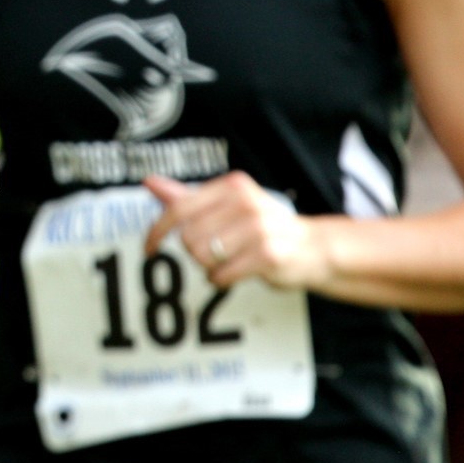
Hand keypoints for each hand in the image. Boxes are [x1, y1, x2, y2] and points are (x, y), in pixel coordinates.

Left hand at [143, 172, 332, 290]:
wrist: (314, 248)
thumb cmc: (262, 227)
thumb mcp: (227, 205)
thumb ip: (187, 197)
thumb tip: (149, 182)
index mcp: (232, 186)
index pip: (179, 209)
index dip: (158, 231)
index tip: (149, 249)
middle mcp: (245, 202)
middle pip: (189, 238)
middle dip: (196, 252)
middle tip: (218, 252)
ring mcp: (259, 228)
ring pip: (203, 257)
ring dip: (210, 267)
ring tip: (230, 260)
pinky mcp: (268, 254)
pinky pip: (221, 275)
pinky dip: (222, 280)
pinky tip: (237, 272)